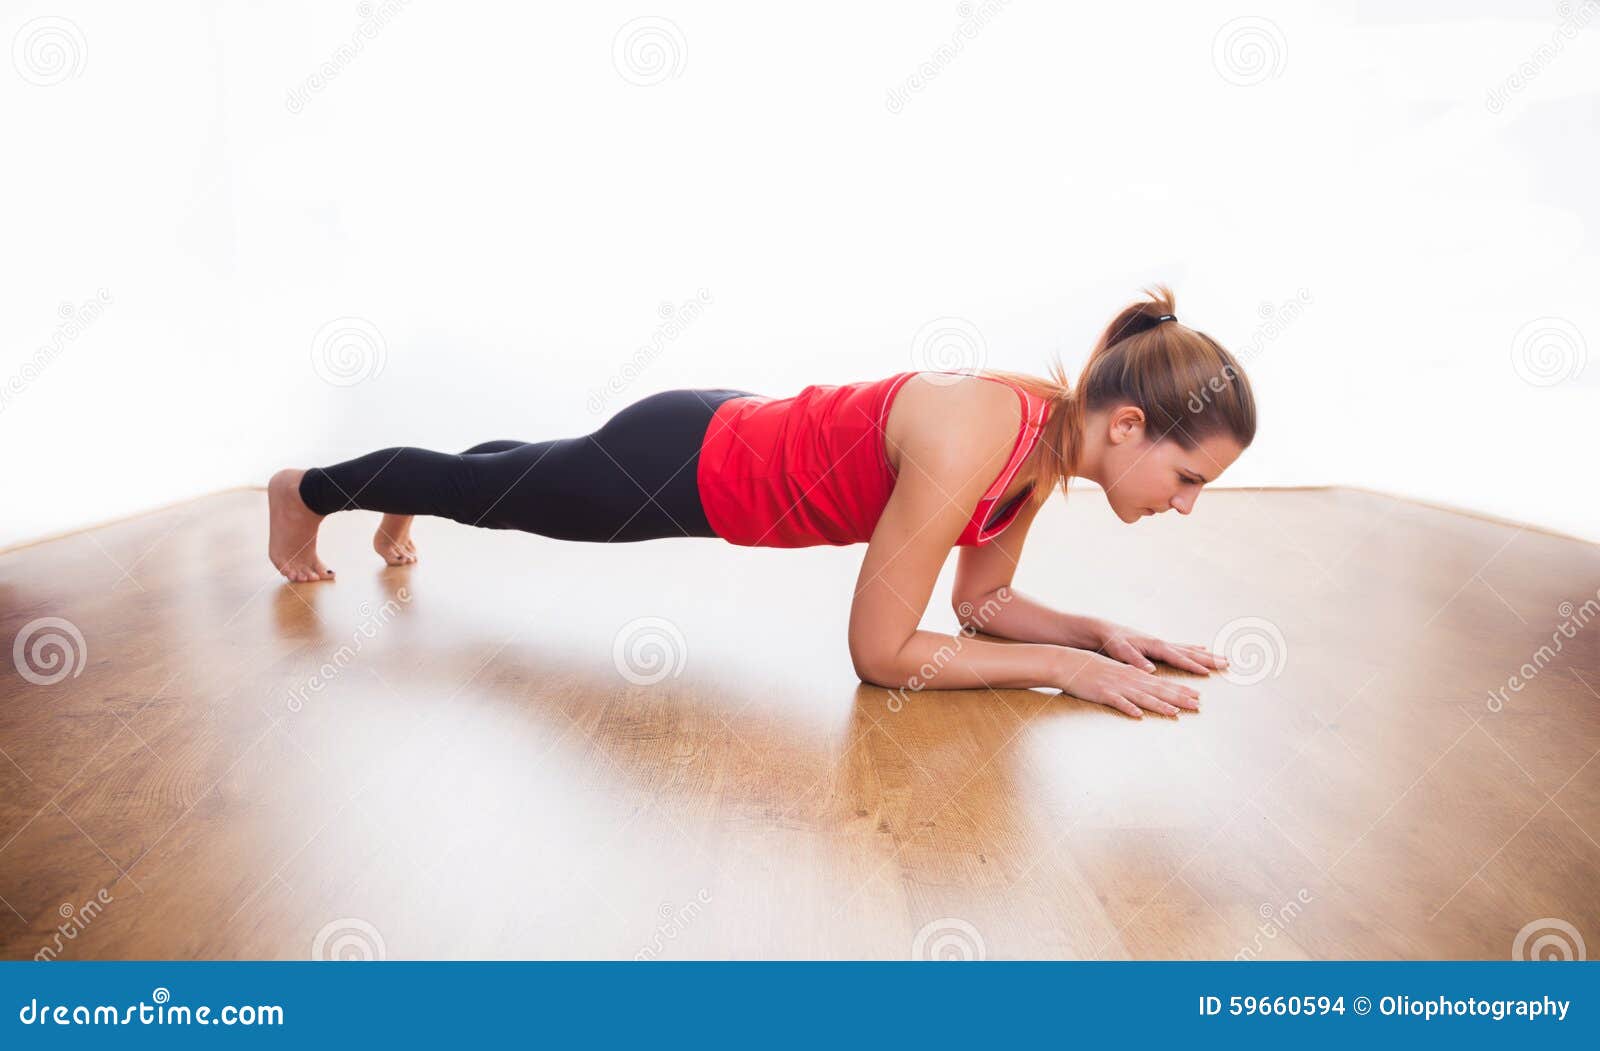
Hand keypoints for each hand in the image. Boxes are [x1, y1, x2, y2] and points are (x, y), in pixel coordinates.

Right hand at [1053, 649, 1200, 718]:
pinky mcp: (1103, 693)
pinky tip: (1137, 715)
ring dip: (1159, 705)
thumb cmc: (1093, 668)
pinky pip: (1117, 702)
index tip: (1198, 696)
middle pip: (1158, 690)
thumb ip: (1134, 679)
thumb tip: (1148, 685)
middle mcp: (1130, 680)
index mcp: (1134, 674)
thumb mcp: (1117, 671)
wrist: (1069, 663)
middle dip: (1179, 698)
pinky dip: (1128, 708)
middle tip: (1198, 705)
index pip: (1162, 683)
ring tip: (1175, 712)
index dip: (1181, 690)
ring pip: (1142, 697)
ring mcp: (1117, 686)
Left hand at [1090, 619, 1229, 675]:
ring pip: (1189, 650)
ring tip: (1222, 658)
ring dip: (1206, 655)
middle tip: (1227, 663)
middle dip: (1209, 659)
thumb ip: (1135, 660)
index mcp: (1155, 645)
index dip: (1193, 666)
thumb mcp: (1121, 651)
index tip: (1208, 672)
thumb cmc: (1112, 641)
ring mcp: (1161, 643)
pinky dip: (1194, 649)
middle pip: (1190, 652)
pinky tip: (1202, 649)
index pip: (1178, 657)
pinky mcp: (1158, 645)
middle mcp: (1162, 643)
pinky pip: (1182, 648)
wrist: (1105, 630)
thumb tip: (1151, 670)